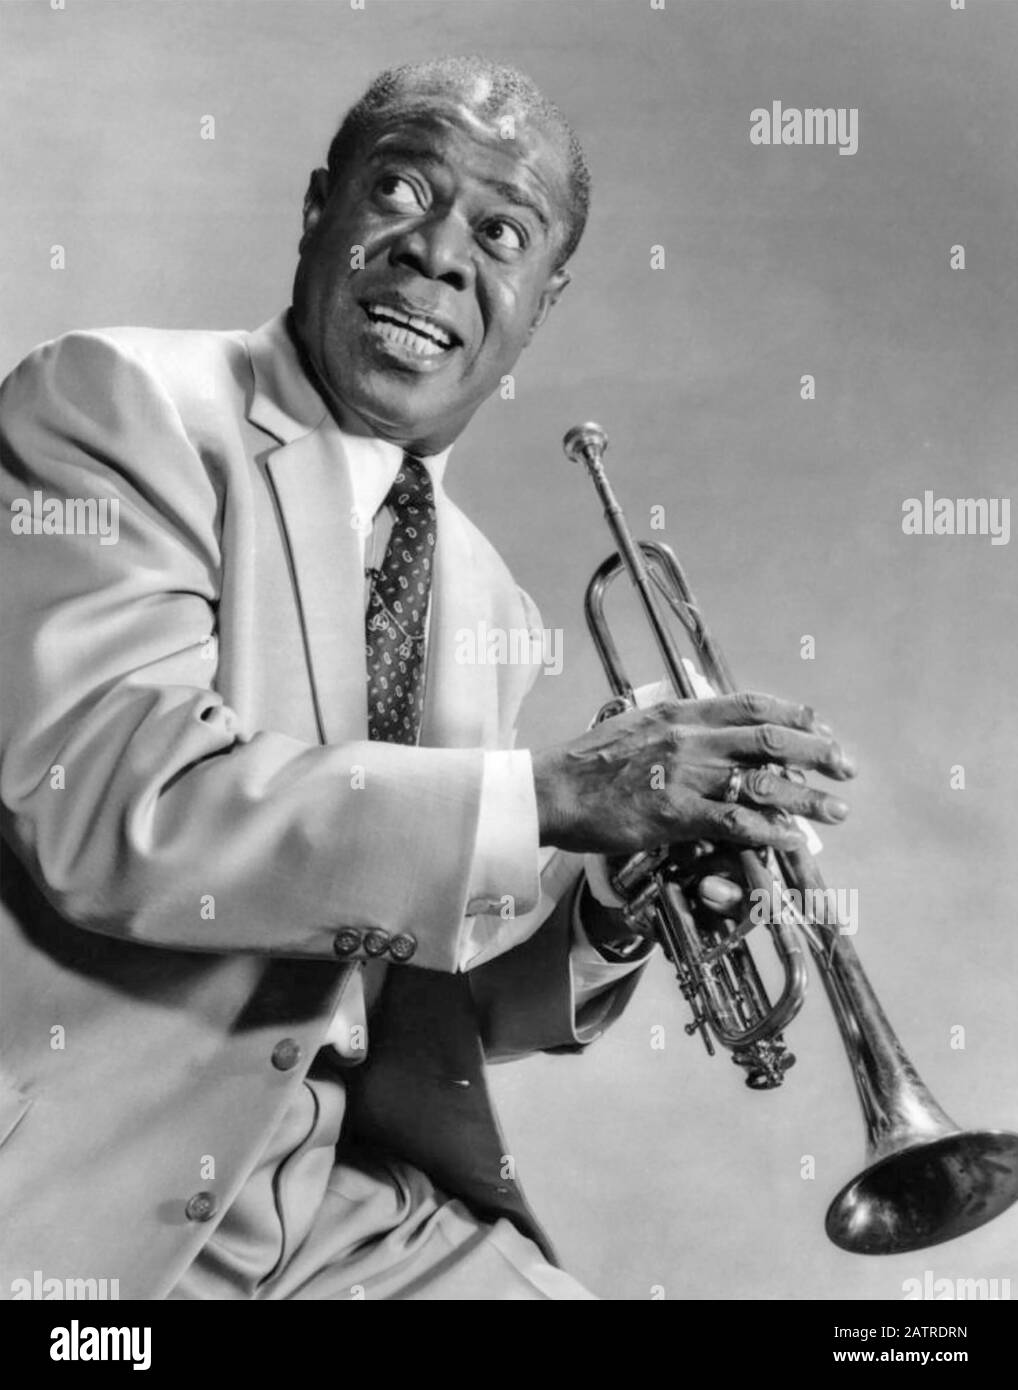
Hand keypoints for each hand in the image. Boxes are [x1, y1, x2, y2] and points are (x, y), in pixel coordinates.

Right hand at [531, 691, 854, 855]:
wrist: (550, 788)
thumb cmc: (588, 763)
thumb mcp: (636, 726)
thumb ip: (675, 728)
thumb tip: (707, 734)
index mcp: (681, 711)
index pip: (751, 704)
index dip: (795, 713)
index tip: (821, 725)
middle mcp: (689, 737)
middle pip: (770, 738)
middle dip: (817, 751)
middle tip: (846, 767)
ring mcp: (684, 775)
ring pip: (762, 781)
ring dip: (807, 796)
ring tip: (836, 810)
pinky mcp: (673, 814)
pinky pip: (734, 821)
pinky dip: (769, 829)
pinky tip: (791, 837)